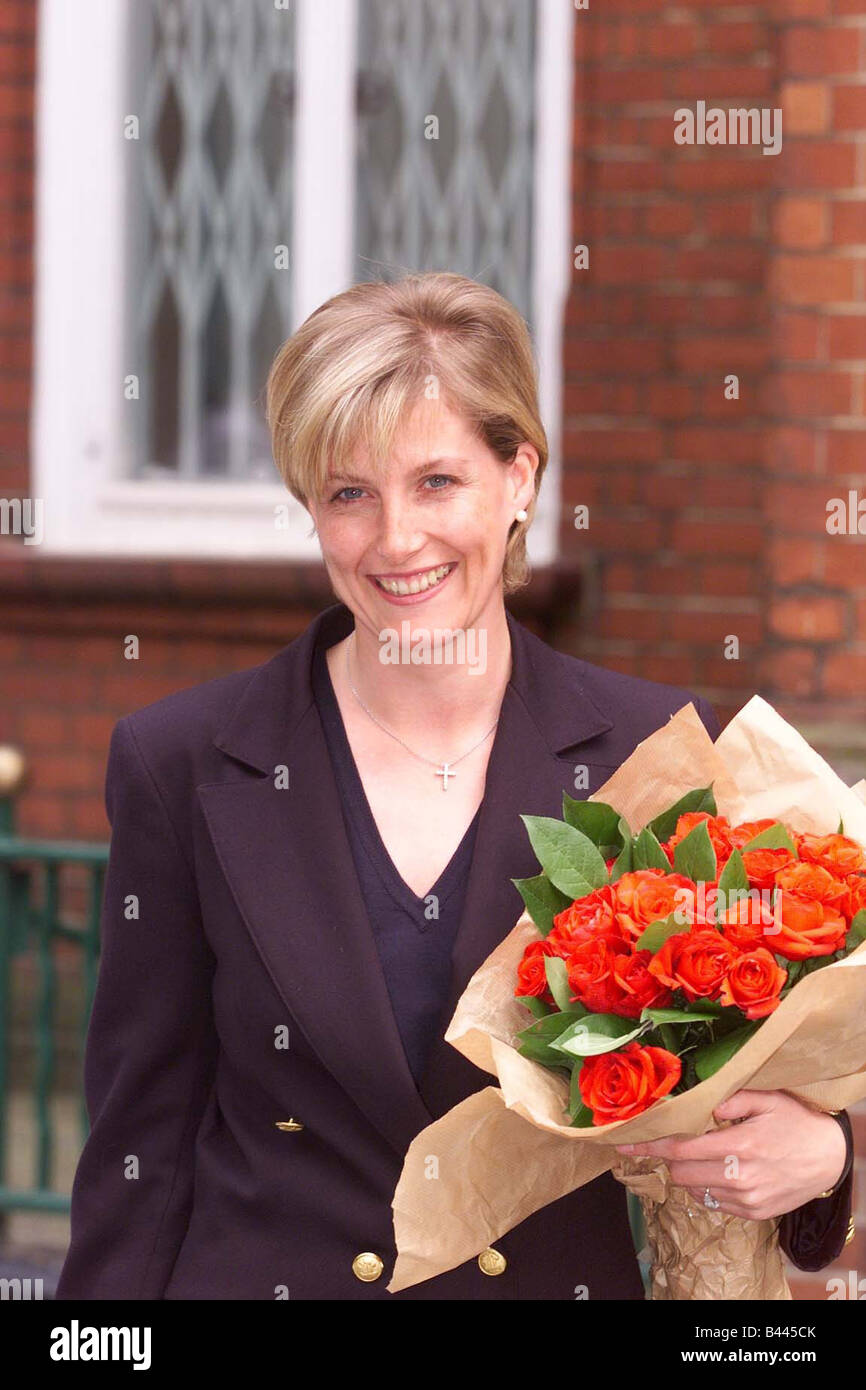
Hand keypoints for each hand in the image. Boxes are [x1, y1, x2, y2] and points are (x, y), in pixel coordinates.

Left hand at [614, 1090, 847, 1219]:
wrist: (829, 1159)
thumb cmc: (796, 1122)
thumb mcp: (767, 1099)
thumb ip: (731, 1099)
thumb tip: (702, 1103)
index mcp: (738, 1144)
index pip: (680, 1148)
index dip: (648, 1147)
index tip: (623, 1146)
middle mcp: (738, 1176)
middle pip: (680, 1174)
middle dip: (670, 1159)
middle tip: (672, 1143)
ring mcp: (746, 1199)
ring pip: (695, 1191)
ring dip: (691, 1174)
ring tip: (706, 1155)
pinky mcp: (753, 1214)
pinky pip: (715, 1203)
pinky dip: (710, 1187)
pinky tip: (723, 1170)